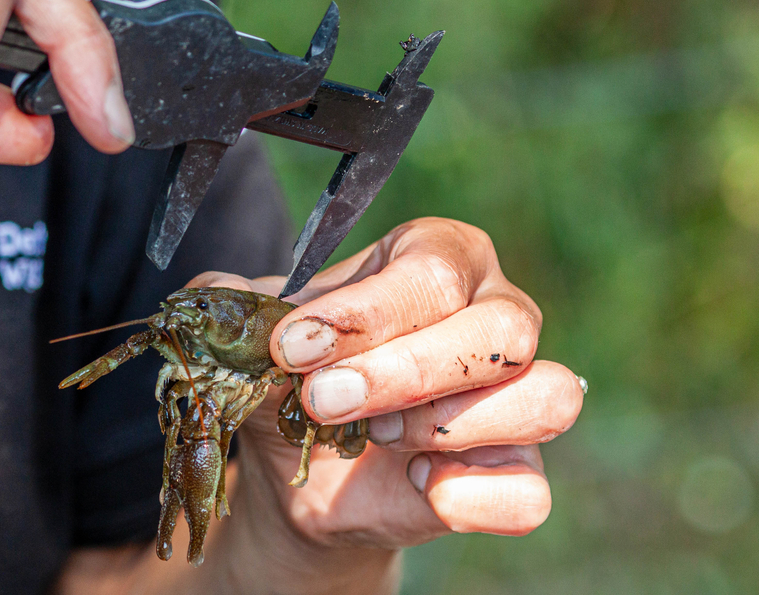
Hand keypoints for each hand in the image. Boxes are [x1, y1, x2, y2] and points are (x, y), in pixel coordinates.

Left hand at [188, 218, 583, 567]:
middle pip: (500, 330)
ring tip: (376, 434)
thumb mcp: (260, 339)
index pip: (432, 271)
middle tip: (323, 399)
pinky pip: (532, 490)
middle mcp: (496, 317)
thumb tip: (212, 295)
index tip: (292, 347)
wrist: (305, 466)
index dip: (364, 313)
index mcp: (438, 262)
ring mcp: (518, 396)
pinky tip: (417, 484)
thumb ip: (234, 309)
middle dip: (402, 369)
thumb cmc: (297, 380)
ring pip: (545, 397)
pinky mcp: (516, 471)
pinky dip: (476, 495)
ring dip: (447, 422)